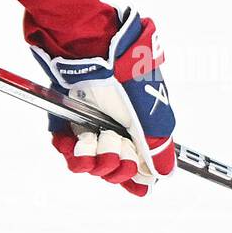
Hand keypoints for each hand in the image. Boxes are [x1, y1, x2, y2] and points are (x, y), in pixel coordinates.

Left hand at [32, 9, 175, 195]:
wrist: (84, 47)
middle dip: (115, 164)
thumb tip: (164, 174)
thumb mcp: (147, 112)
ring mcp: (93, 123)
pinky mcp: (68, 119)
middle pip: (116, 168)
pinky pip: (67, 148)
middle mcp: (118, 126)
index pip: (142, 163)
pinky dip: (69, 150)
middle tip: (113, 142)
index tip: (135, 185)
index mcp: (143, 124)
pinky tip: (71, 142)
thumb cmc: (121, 75)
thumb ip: (157, 145)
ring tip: (91, 140)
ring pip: (91, 162)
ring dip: (92, 158)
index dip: (137, 177)